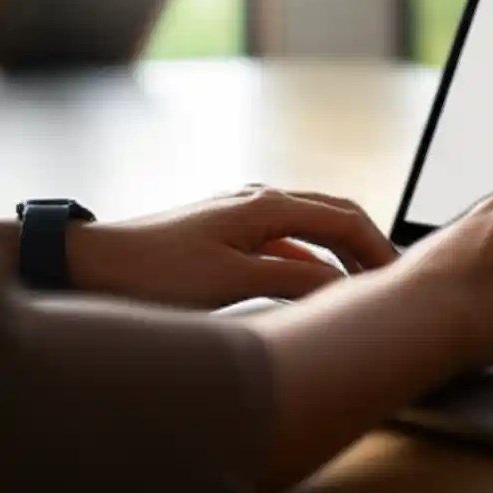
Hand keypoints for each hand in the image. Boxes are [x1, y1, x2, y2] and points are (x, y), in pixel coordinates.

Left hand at [66, 186, 397, 307]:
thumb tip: (346, 291)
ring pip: (312, 229)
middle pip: (335, 216)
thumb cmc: (156, 272)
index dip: (380, 250)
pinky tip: (314, 287)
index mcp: (268, 206)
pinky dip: (312, 262)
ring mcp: (244, 215)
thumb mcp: (232, 281)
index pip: (346, 220)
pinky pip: (287, 243)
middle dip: (368, 246)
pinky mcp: (230, 234)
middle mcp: (261, 201)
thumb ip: (294, 282)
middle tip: (394, 282)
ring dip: (341, 255)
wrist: (90, 262)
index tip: (402, 281)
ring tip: (363, 286)